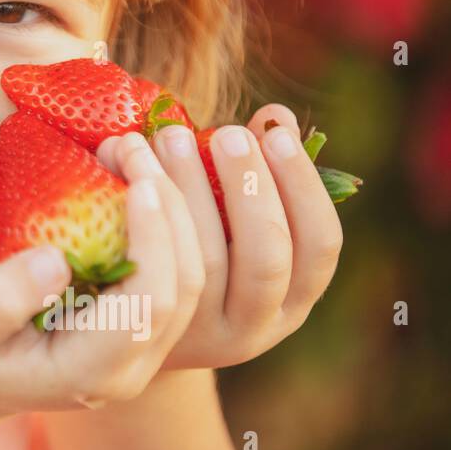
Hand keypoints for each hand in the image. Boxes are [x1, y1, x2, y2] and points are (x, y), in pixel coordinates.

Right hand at [0, 162, 204, 420]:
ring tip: (138, 148)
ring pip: (191, 274)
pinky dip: (165, 217)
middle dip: (173, 208)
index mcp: (90, 372)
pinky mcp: (137, 319)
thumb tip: (54, 261)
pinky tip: (141, 171)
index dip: (154, 239)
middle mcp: (129, 367)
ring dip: (176, 206)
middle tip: (136, 144)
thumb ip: (1, 298)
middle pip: (183, 285)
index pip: (149, 302)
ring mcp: (140, 347)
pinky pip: (173, 267)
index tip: (139, 180)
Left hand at [96, 104, 343, 369]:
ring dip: (192, 189)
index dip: (303, 186)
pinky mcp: (152, 328)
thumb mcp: (233, 223)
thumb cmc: (195, 256)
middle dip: (251, 187)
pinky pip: (158, 268)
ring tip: (171, 135)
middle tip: (227, 133)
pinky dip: (151, 216)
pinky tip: (135, 173)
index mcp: (292, 299)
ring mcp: (203, 334)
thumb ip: (260, 174)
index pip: (320, 244)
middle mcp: (256, 327)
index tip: (277, 133)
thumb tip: (277, 115)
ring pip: (207, 261)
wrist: (130, 332)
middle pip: (267, 256)